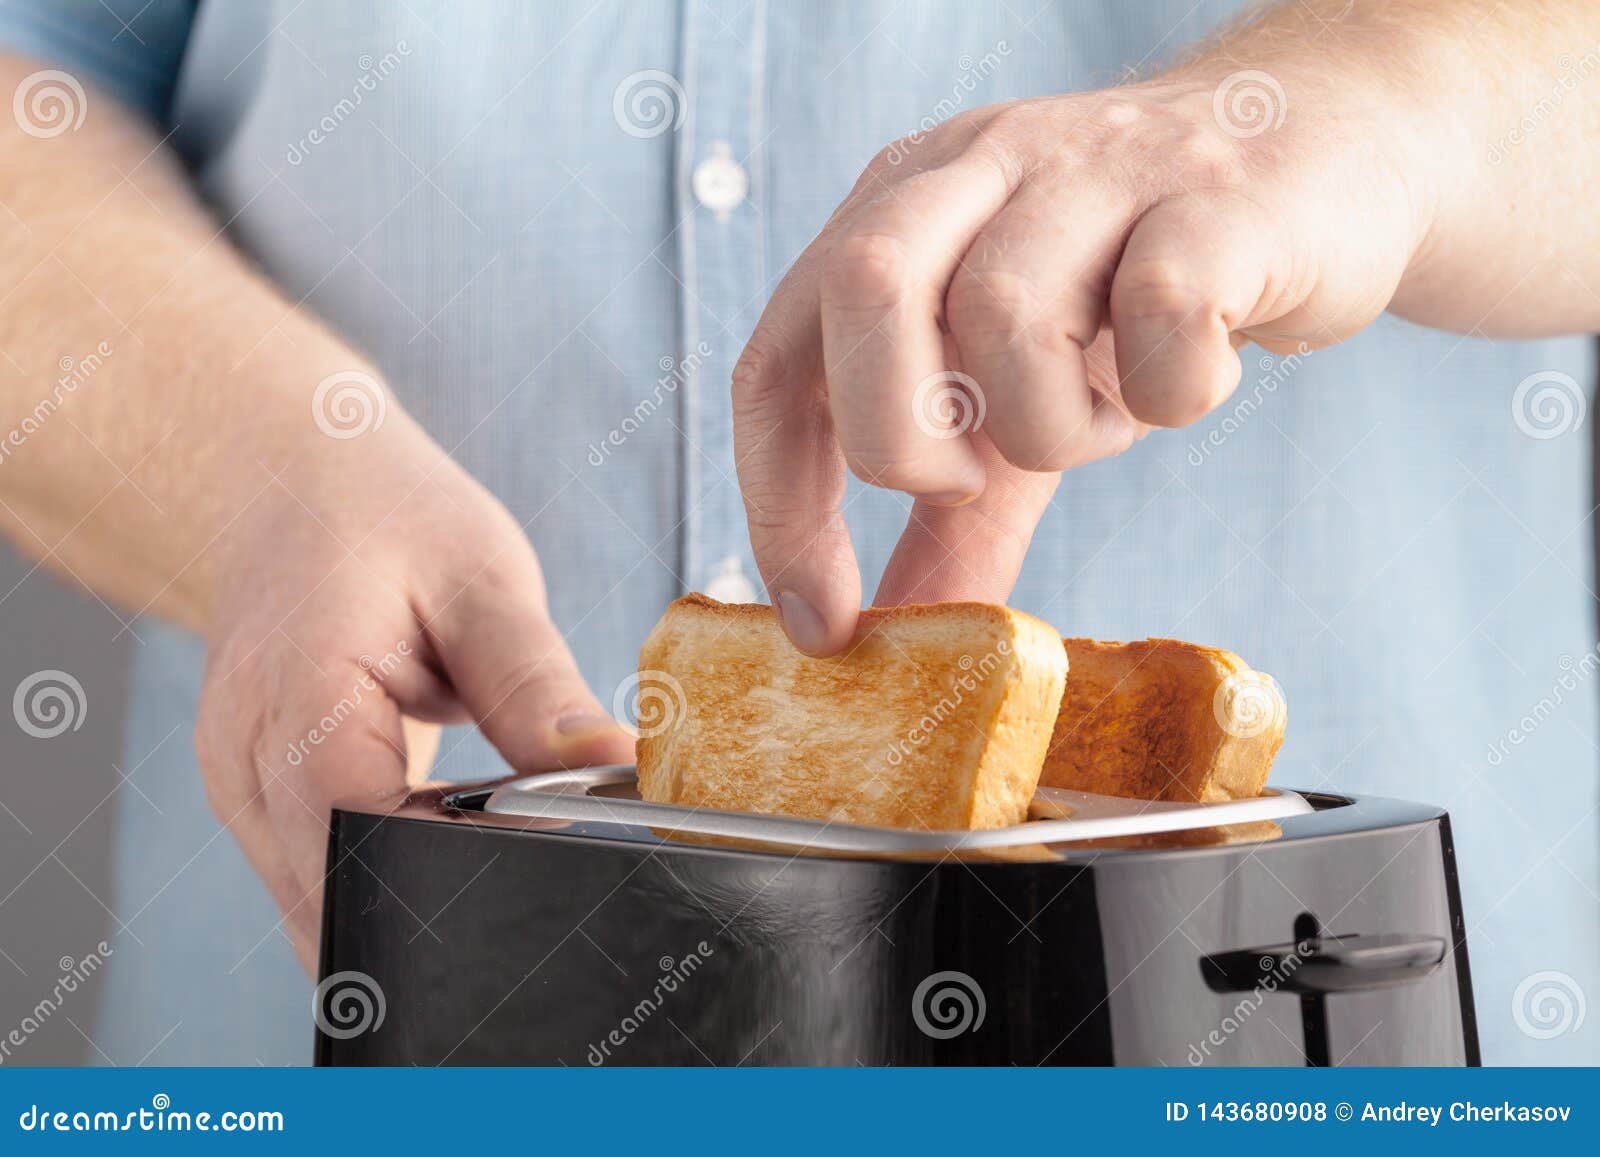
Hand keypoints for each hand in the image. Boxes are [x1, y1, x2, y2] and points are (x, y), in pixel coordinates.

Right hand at [195, 409, 632, 970]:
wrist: (286, 492)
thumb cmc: (380, 517)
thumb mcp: (483, 582)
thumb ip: (538, 689)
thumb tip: (614, 769)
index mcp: (298, 698)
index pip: (372, 840)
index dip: (470, 864)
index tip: (551, 844)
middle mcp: (248, 766)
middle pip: (346, 901)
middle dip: (450, 903)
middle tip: (538, 853)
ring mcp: (241, 798)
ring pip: (329, 912)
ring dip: (419, 898)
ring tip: (494, 830)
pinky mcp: (260, 810)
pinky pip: (325, 882)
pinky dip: (394, 876)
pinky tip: (448, 830)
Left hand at [733, 66, 1438, 653]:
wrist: (1315, 158)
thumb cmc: (1137, 290)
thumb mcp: (1021, 399)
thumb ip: (956, 518)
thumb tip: (902, 643)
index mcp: (897, 211)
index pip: (778, 358)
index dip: (782, 505)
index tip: (824, 623)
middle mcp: (977, 167)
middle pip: (865, 286)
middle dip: (893, 438)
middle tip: (964, 488)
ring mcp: (1094, 166)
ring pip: (1007, 310)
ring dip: (1049, 424)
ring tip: (1103, 420)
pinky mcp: (1214, 195)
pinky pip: (1161, 309)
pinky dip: (1171, 388)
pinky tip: (1188, 378)